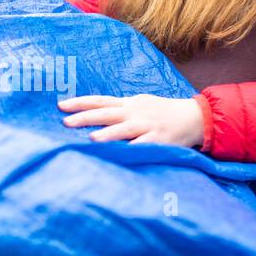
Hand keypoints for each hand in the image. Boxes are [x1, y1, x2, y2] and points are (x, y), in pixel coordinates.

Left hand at [57, 94, 203, 147]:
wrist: (194, 117)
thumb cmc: (161, 113)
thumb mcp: (139, 105)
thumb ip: (119, 109)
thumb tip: (93, 113)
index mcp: (129, 104)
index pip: (100, 100)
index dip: (80, 102)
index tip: (61, 106)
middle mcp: (135, 112)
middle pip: (107, 112)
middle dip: (85, 117)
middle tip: (66, 122)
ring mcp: (148, 125)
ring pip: (124, 129)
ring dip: (108, 133)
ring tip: (92, 138)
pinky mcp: (160, 139)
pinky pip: (145, 145)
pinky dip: (134, 149)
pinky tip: (123, 154)